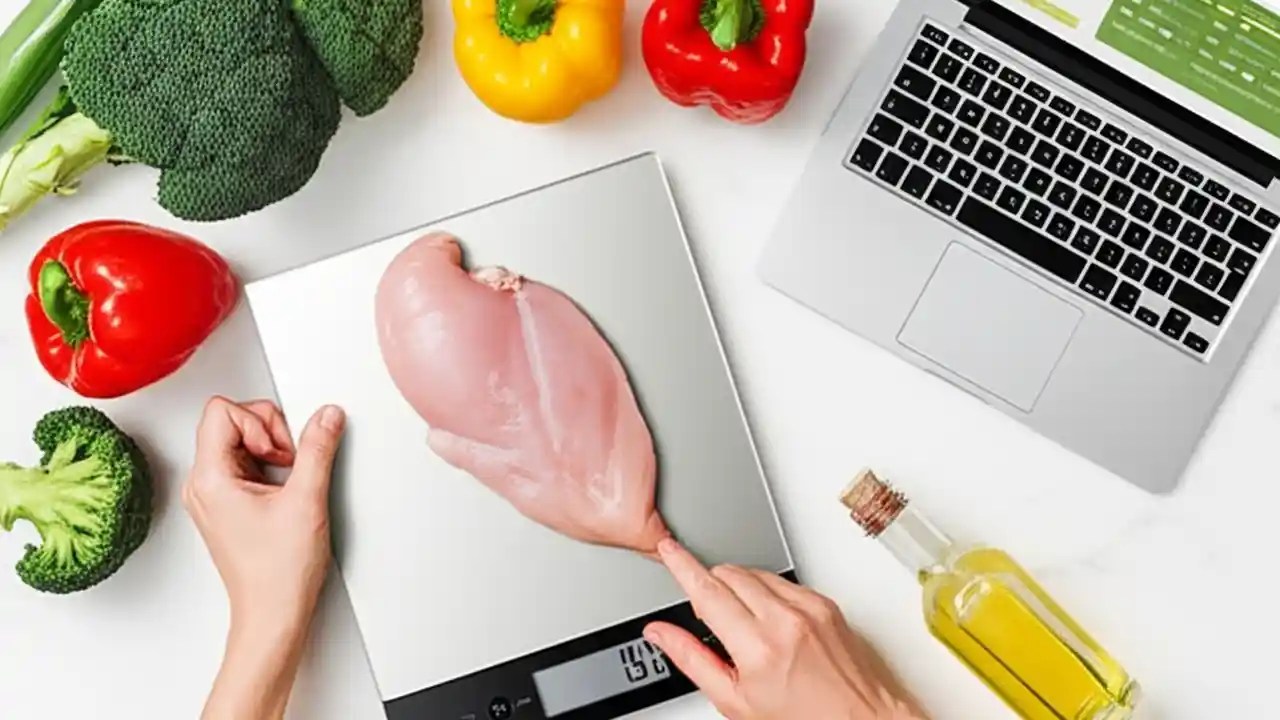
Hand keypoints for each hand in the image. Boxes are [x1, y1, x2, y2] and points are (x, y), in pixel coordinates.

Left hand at [184, 397, 345, 719]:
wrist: (273, 614)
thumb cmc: (278, 573)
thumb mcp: (307, 500)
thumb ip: (318, 448)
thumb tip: (326, 416)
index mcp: (209, 478)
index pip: (222, 410)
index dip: (260, 421)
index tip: (280, 451)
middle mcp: (202, 485)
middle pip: (230, 421)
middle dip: (268, 432)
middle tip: (289, 463)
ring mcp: (212, 496)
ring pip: (238, 442)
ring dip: (270, 451)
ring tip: (288, 481)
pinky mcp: (226, 505)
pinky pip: (243, 465)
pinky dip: (268, 468)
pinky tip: (284, 492)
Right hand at [645, 539, 926, 719]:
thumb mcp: (736, 702)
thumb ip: (692, 659)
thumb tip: (661, 633)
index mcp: (758, 647)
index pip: (707, 591)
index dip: (681, 566)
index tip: (668, 551)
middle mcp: (786, 619)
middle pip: (729, 574)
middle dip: (711, 585)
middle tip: (710, 616)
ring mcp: (809, 607)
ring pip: (755, 573)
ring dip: (739, 587)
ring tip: (744, 626)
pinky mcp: (825, 602)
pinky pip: (783, 581)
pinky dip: (768, 593)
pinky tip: (771, 622)